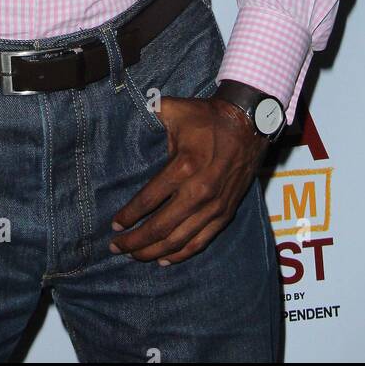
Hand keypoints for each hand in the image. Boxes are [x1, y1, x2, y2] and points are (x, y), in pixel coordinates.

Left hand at [110, 94, 268, 264]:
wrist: (250, 124)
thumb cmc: (209, 117)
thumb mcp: (177, 109)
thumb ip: (151, 111)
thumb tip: (132, 106)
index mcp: (184, 167)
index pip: (149, 200)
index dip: (129, 215)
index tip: (114, 225)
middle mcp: (199, 192)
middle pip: (160, 227)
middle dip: (135, 241)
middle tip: (115, 247)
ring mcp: (214, 207)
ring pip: (178, 240)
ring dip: (153, 251)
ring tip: (134, 255)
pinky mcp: (225, 213)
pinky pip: (201, 241)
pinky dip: (181, 254)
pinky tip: (165, 259)